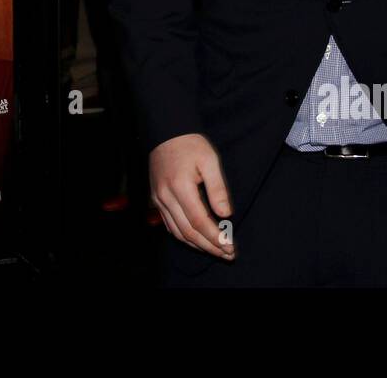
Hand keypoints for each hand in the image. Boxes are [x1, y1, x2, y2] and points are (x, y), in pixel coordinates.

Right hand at [149, 133, 234, 258]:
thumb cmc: (190, 143)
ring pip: (177, 232)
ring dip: (197, 245)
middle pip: (188, 231)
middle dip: (209, 246)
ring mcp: (158, 199)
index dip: (215, 237)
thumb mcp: (210, 160)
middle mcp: (166, 196)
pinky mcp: (156, 198)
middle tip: (228, 254)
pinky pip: (169, 224)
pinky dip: (183, 236)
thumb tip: (226, 214)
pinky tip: (197, 240)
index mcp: (180, 187)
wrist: (166, 131)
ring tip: (216, 251)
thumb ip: (218, 188)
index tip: (230, 247)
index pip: (199, 221)